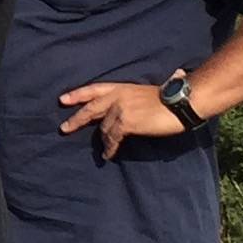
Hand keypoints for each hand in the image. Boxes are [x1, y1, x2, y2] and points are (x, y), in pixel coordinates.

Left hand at [59, 80, 185, 156]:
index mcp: (122, 87)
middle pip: (90, 108)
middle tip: (64, 128)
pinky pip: (112, 139)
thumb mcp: (142, 93)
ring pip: (103, 128)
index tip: (63, 99)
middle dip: (76, 119)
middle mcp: (118, 96)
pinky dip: (110, 148)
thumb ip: (128, 100)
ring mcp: (120, 109)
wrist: (180, 102)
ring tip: (103, 151)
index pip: (94, 89)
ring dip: (103, 141)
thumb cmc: (168, 99)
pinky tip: (109, 155)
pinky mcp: (126, 123)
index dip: (78, 94)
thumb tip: (120, 114)